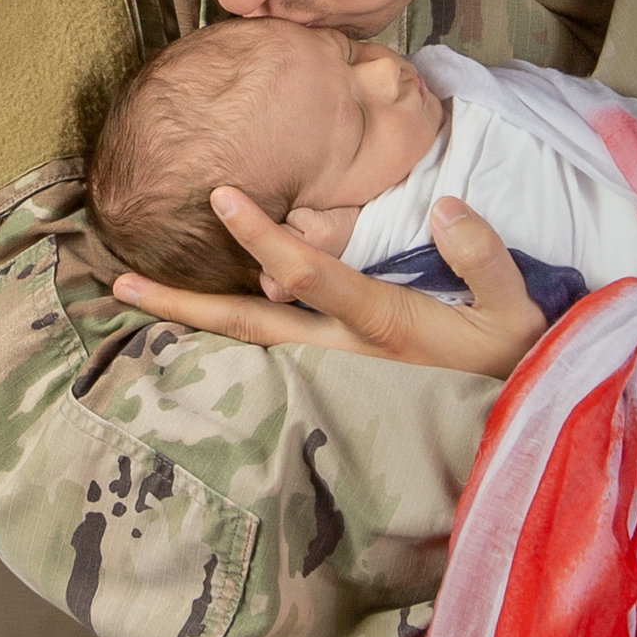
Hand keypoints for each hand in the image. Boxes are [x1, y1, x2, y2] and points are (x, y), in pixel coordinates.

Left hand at [111, 189, 546, 379]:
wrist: (515, 439)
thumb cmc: (514, 368)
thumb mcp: (516, 314)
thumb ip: (483, 257)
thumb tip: (443, 203)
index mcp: (385, 326)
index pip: (309, 276)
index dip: (263, 237)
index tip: (221, 197)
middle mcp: (343, 355)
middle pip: (250, 325)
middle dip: (185, 302)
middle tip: (120, 281)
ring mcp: (332, 378)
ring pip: (248, 348)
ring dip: (189, 323)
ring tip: (130, 299)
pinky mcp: (331, 391)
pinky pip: (264, 365)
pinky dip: (220, 346)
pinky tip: (183, 331)